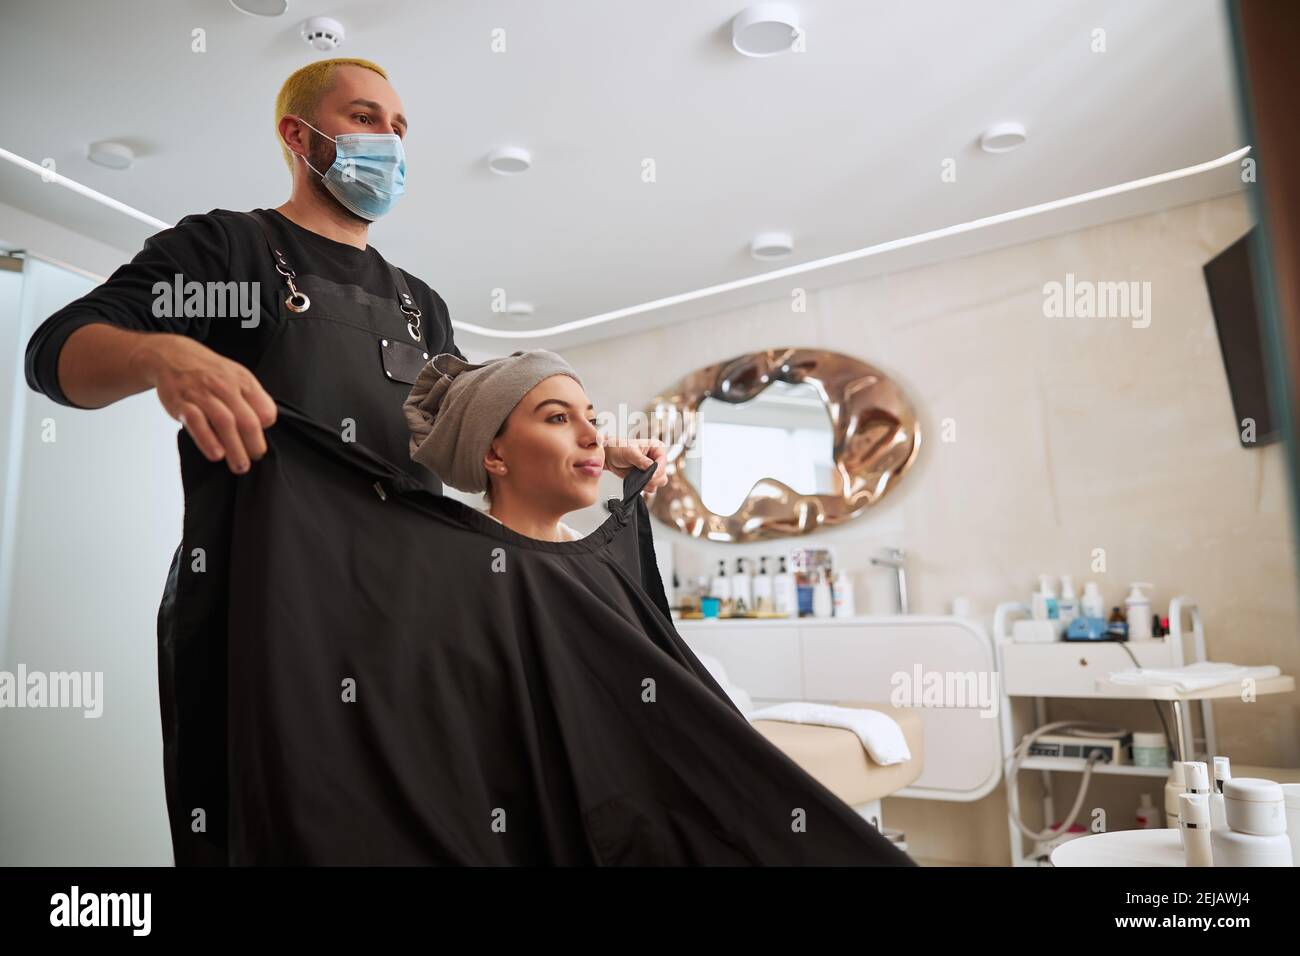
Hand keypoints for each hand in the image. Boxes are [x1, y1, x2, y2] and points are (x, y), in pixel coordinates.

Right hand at [133, 334, 277, 473]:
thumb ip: (252, 399)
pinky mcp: (182, 403)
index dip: (266, 427)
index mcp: (243, 382)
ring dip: (235, 448)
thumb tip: (266, 425)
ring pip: (224, 423)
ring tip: (240, 466)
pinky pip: (196, 422)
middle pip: (247, 420)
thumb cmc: (210, 372)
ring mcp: (203, 395)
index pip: (265, 409)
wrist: (172, 355)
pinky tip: (216, 454)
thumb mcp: (237, 376)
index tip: (260, 440)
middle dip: (254, 444)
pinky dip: (207, 440)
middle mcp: (225, 387)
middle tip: (255, 458)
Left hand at [601, 438, 667, 493]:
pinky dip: (644, 487)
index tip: (650, 475)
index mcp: (656, 449)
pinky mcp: (647, 479)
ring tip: (636, 477)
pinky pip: (651, 487)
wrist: (610, 456)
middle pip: (663, 475)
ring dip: (648, 483)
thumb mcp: (630, 452)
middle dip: (653, 479)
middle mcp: (656, 460)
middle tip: (642, 477)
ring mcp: (652, 471)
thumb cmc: (619, 448)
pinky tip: (635, 480)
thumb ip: (641, 460)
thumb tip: (651, 467)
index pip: (663, 462)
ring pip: (658, 483)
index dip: (658, 470)